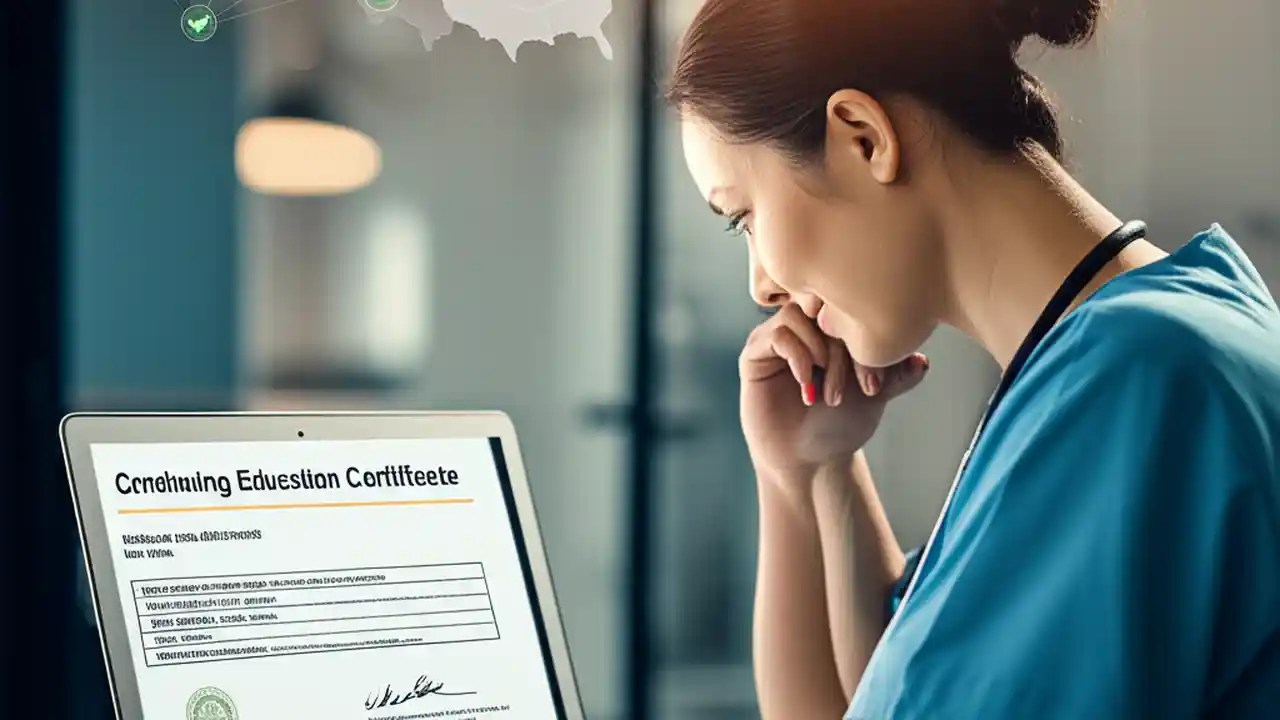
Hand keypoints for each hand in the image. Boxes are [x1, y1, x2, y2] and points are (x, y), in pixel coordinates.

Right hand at [739, 304, 928, 488]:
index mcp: (830, 329)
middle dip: (848, 349)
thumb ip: (897, 374)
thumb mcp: (875, 396)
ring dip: (823, 354)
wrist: (810, 460)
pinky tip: (808, 387)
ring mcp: (777, 338)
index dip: (868, 340)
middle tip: (860, 387)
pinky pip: (778, 334)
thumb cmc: (839, 426)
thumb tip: (922, 359)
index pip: (850, 310)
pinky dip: (799, 357)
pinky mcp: (755, 354)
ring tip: (829, 392)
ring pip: (801, 317)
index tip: (876, 383)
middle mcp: (803, 327)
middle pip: (826, 309)